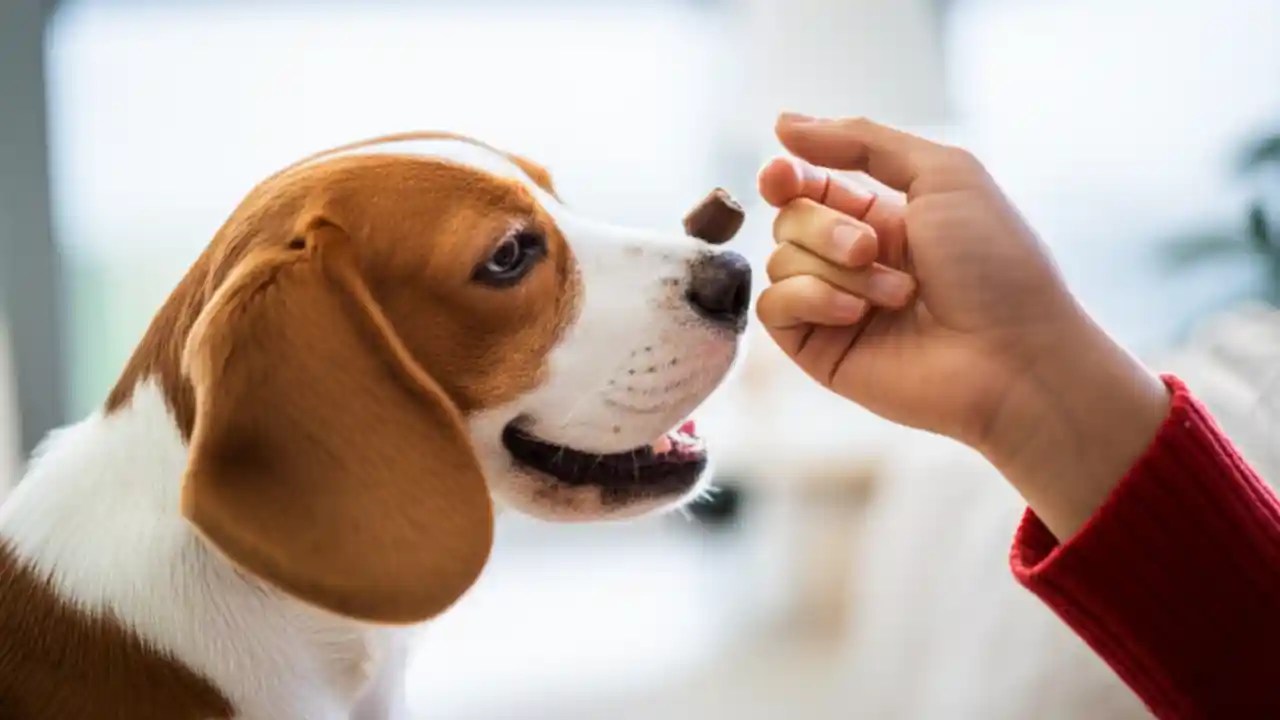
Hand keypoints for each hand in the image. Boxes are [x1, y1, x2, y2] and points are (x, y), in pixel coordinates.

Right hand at [757, 114, 1168, 537]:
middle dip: (825, 227)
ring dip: (837, 268)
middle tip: (874, 248)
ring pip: (779, 260)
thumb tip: (784, 122)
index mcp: (884, 217)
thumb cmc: (995, 264)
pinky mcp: (820, 349)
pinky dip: (812, 299)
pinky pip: (773, 307)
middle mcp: (854, 260)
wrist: (1013, 356)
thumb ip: (863, 142)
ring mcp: (834, 306)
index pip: (809, 184)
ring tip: (897, 295)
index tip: (781, 175)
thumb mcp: (942, 174)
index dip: (787, 176)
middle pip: (789, 218)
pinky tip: (856, 315)